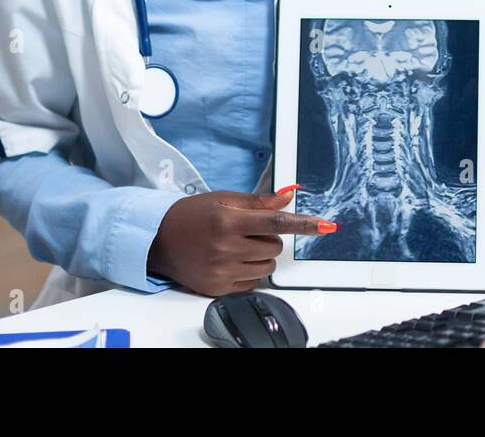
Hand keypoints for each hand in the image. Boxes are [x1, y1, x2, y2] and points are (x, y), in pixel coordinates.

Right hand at [147, 189, 334, 296]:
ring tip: (237, 245)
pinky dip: (250, 271)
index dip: (303, 224)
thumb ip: (258, 201)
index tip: (325, 226)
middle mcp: (225, 247)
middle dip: (268, 238)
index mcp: (227, 220)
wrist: (158, 241)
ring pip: (268, 265)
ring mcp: (221, 271)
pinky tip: (231, 260)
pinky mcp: (218, 289)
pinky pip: (254, 282)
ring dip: (261, 255)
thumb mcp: (223, 200)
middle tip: (245, 231)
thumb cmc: (191, 216)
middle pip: (274, 246)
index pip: (276, 222)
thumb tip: (289, 196)